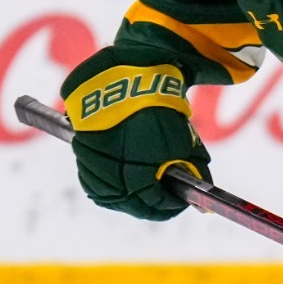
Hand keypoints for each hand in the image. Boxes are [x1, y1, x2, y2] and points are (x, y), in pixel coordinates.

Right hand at [61, 48, 210, 220]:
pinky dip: (108, 182)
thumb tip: (201, 195)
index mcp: (136, 180)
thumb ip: (193, 172)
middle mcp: (110, 177)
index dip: (172, 205)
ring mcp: (92, 165)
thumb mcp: (184, 144)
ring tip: (144, 189)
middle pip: (131, 204)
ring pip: (109, 194)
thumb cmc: (158, 111)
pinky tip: (121, 179)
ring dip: (128, 196)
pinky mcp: (81, 151)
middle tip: (165, 197)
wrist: (127, 78)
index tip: (182, 200)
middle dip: (150, 203)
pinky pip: (93, 178)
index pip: (156, 204)